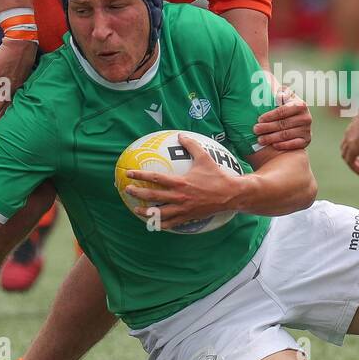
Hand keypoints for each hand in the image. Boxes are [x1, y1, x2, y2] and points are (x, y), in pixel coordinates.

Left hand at [124, 134, 240, 228]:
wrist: (230, 195)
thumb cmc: (217, 176)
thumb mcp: (205, 158)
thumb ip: (192, 145)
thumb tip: (181, 135)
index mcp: (181, 182)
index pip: (156, 178)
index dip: (141, 175)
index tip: (130, 173)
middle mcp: (180, 197)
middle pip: (153, 196)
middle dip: (138, 193)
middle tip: (127, 190)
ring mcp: (183, 209)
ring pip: (160, 213)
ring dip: (146, 212)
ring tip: (136, 209)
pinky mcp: (188, 217)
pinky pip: (172, 223)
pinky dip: (161, 224)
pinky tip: (154, 223)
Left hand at [253, 88, 311, 149]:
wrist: (298, 123)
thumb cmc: (286, 110)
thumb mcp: (285, 99)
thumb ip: (282, 93)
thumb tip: (279, 94)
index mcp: (301, 105)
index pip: (283, 111)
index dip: (270, 115)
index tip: (259, 119)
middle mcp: (306, 118)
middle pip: (283, 124)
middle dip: (267, 127)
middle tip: (256, 130)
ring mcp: (307, 130)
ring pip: (286, 135)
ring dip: (271, 138)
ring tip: (260, 139)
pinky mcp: (306, 141)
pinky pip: (294, 144)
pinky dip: (284, 145)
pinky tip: (274, 145)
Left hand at [340, 111, 358, 175]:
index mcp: (354, 125)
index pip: (349, 137)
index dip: (353, 145)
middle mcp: (349, 133)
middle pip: (344, 147)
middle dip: (351, 156)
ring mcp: (350, 141)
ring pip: (346, 156)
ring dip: (353, 164)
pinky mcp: (354, 148)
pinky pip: (350, 162)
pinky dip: (355, 168)